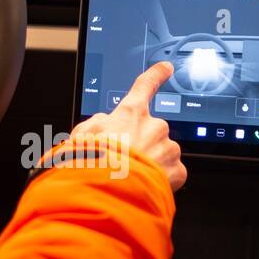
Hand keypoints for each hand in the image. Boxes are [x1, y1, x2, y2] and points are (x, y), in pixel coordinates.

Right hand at [70, 61, 186, 191]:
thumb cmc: (92, 163)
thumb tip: (106, 123)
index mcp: (130, 113)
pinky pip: (173, 172)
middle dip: (142, 145)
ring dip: (152, 163)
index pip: (145, 86)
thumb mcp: (81, 135)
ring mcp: (167, 148)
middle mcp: (153, 126)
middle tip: (123, 162)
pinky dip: (162, 179)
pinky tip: (145, 184)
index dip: (156, 75)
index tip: (166, 68)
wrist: (108, 191)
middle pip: (152, 131)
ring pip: (163, 152)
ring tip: (132, 177)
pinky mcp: (176, 170)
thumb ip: (97, 122)